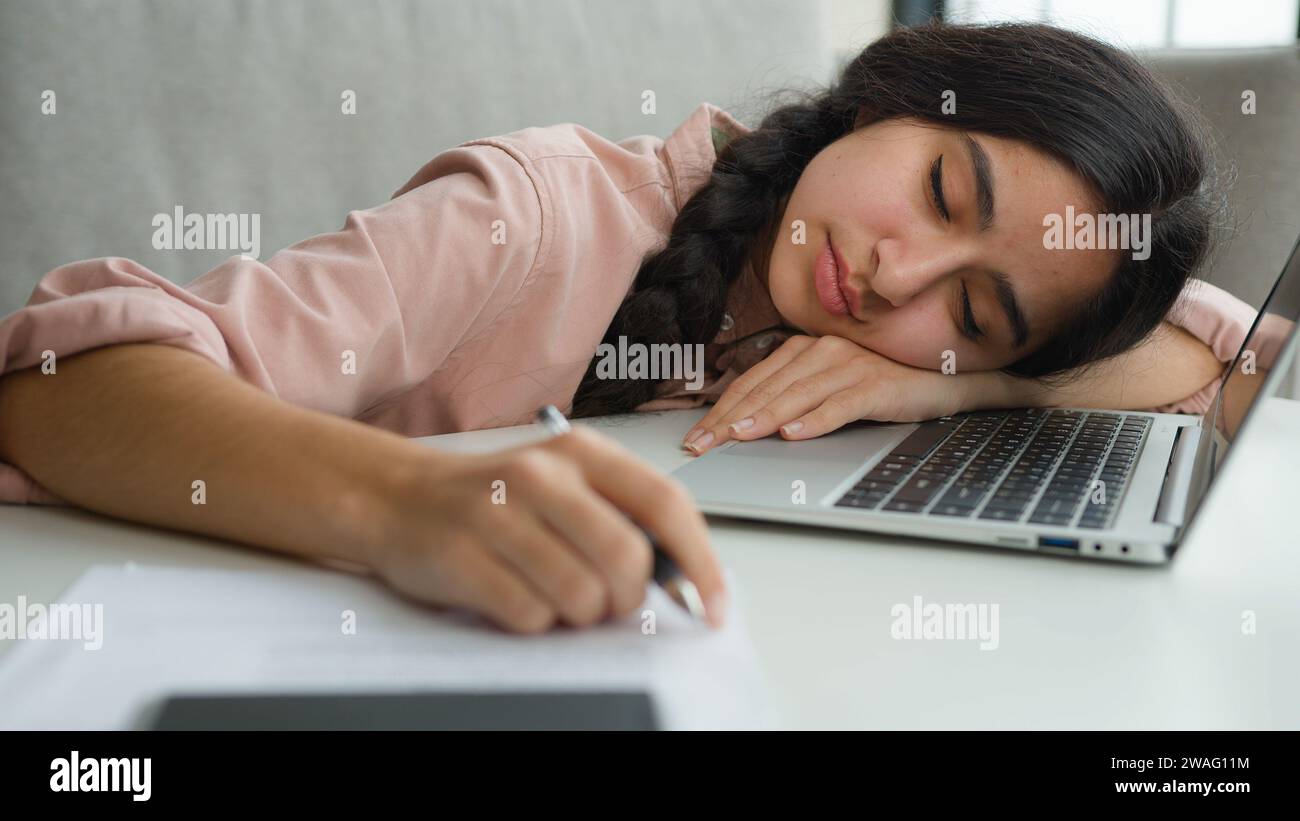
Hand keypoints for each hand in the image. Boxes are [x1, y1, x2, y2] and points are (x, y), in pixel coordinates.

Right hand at [372, 426, 725, 633]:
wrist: (398, 497)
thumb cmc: (497, 500)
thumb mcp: (563, 484)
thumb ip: (620, 514)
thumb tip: (683, 576)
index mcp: (580, 450)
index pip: (665, 502)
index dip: (700, 560)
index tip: (713, 605)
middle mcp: (540, 474)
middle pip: (626, 558)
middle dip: (627, 599)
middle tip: (608, 605)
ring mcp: (496, 513)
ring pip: (581, 595)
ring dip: (577, 615)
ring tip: (554, 598)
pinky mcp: (460, 556)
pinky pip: (529, 615)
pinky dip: (533, 623)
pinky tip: (515, 598)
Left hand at [682, 335, 988, 453]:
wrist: (941, 381)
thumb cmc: (879, 385)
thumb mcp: (828, 387)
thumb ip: (792, 396)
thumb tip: (743, 425)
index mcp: (806, 348)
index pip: (753, 380)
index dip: (722, 408)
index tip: (697, 435)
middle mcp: (823, 350)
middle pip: (767, 388)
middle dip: (729, 419)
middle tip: (701, 446)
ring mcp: (850, 365)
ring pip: (796, 395)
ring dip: (762, 418)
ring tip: (735, 438)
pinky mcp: (877, 384)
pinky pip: (839, 404)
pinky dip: (814, 421)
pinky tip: (792, 435)